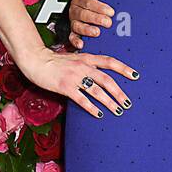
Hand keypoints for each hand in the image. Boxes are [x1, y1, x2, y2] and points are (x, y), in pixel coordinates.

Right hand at [20, 45, 138, 119]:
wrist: (35, 59)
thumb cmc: (54, 60)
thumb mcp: (74, 57)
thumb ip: (86, 63)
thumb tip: (98, 72)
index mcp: (87, 58)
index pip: (109, 61)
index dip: (123, 68)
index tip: (135, 76)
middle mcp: (83, 66)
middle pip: (107, 80)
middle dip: (119, 93)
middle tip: (127, 103)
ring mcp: (75, 77)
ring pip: (97, 91)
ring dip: (109, 102)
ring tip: (118, 111)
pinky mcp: (65, 86)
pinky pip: (82, 99)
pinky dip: (92, 107)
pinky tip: (99, 114)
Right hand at [68, 0, 113, 49]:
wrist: (87, 3)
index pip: (88, 1)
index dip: (99, 7)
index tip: (110, 11)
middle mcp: (75, 9)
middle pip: (83, 14)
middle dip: (96, 19)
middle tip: (108, 22)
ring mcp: (74, 20)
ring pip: (77, 25)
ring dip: (87, 30)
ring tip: (97, 32)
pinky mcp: (73, 31)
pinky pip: (72, 36)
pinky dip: (75, 41)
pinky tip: (81, 44)